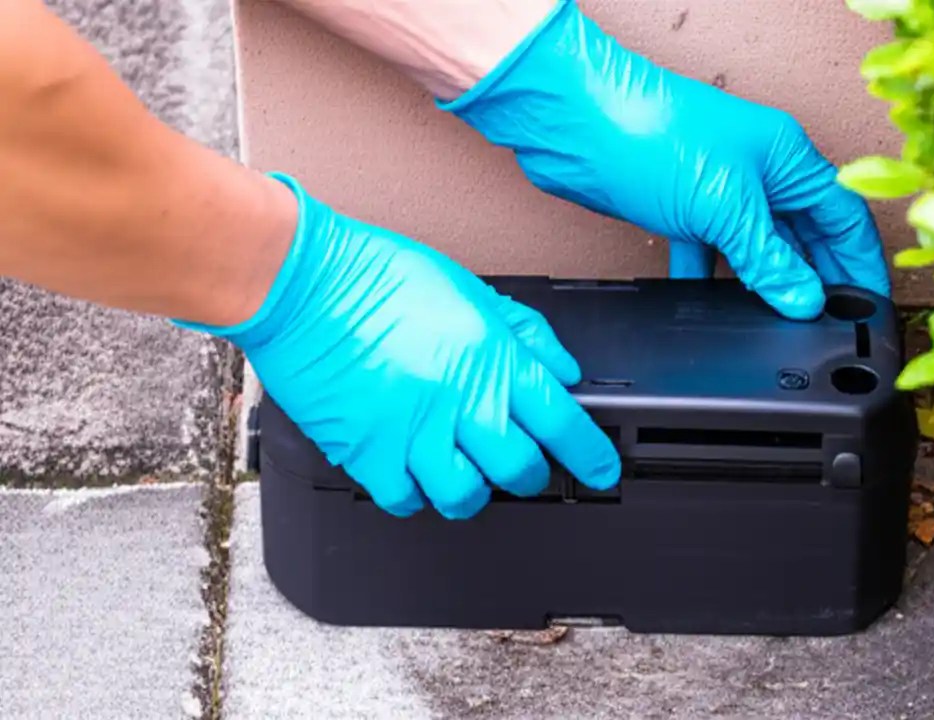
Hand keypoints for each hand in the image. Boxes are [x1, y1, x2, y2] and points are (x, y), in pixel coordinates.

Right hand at [178, 173, 620, 518]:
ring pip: (465, 496)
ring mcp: (412, 432)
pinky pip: (405, 500)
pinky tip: (415, 474)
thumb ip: (522, 331)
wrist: (301, 281)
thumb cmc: (376, 273)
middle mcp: (459, 401)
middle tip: (523, 467)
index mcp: (490, 358)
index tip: (602, 468)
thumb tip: (562, 367)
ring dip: (473, 490)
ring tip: (465, 472)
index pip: (562, 420)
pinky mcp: (367, 452)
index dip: (591, 453)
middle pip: (520, 469)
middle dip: (531, 474)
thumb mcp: (469, 287)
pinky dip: (415, 495)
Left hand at [440, 0, 889, 318]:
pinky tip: (713, 310)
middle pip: (807, 233)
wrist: (573, 120)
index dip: (862, 262)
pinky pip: (710, 252)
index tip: (872, 305)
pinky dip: (713, 281)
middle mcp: (760, 170)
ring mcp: (719, 188)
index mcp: (787, 158)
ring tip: (783, 325)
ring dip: (771, 282)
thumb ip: (768, 258)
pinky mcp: (681, 207)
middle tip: (834, 324)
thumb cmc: (649, 132)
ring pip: (760, 245)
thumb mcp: (725, 205)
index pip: (844, 214)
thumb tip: (804, 299)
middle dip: (822, 278)